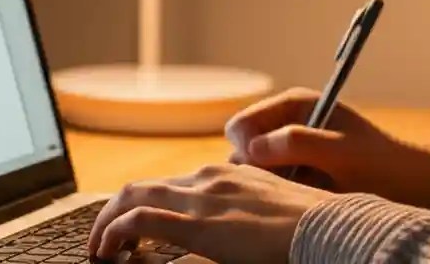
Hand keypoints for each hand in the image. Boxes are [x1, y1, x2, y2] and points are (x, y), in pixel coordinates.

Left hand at [87, 163, 333, 262]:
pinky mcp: (197, 223)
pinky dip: (115, 234)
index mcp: (228, 175)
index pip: (172, 184)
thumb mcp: (272, 215)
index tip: (133, 231)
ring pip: (133, 197)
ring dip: (107, 223)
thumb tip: (229, 234)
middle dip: (113, 212)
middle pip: (143, 186)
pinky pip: (139, 221)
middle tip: (103, 241)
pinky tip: (110, 253)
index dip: (144, 205)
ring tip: (99, 250)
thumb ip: (244, 218)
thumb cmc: (311, 228)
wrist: (330, 228)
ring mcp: (202, 197)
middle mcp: (210, 178)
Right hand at [225, 87, 429, 211]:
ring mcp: (290, 149)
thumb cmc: (381, 163)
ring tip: (297, 193)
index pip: (242, 125)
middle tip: (284, 186)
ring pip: (252, 169)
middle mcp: (287, 122)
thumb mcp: (340, 151)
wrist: (413, 184)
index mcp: (294, 104)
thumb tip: (251, 148)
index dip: (246, 149)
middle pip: (241, 148)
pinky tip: (301, 200)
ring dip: (266, 183)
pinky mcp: (297, 172)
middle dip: (253, 169)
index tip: (263, 171)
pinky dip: (278, 193)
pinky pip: (269, 183)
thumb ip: (296, 143)